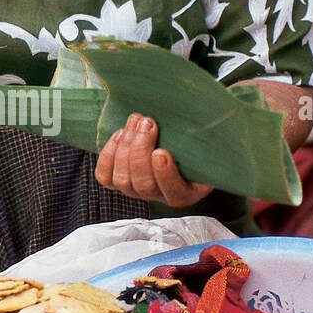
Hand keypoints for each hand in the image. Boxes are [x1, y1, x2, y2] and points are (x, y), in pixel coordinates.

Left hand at [95, 112, 212, 205]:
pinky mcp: (117, 181)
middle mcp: (159, 195)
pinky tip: (120, 135)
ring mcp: (135, 190)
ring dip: (126, 147)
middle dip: (141, 151)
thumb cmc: (195, 143)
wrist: (175, 142)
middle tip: (147, 123)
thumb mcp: (207, 144)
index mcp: (186, 192)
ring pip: (122, 179)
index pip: (174, 191)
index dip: (165, 174)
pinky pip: (105, 177)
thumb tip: (204, 116)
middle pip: (143, 184)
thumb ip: (204, 139)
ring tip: (136, 121)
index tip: (162, 152)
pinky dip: (108, 155)